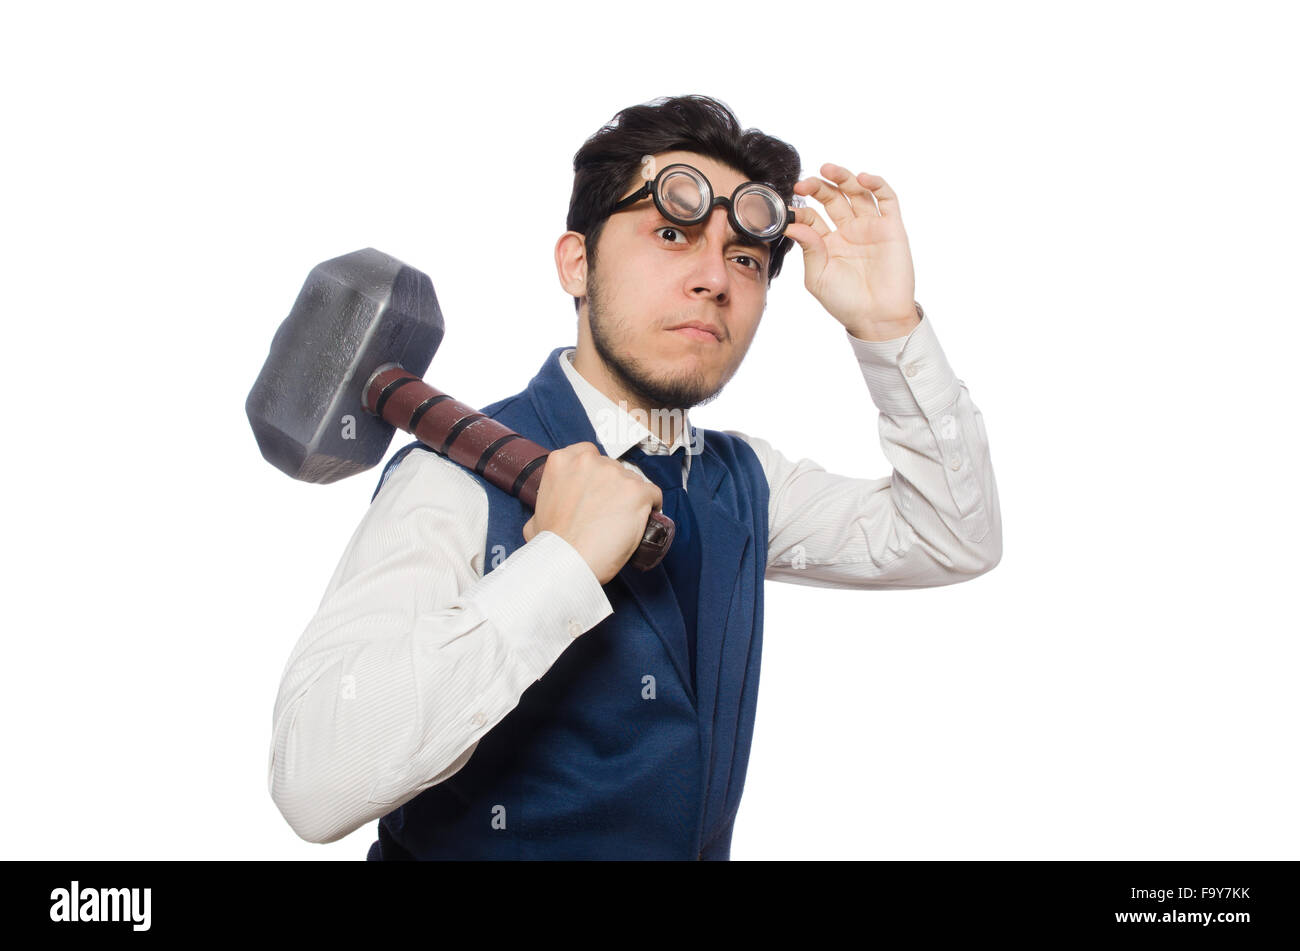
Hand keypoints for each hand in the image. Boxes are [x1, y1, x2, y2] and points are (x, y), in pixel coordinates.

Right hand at [522, 442, 662, 584]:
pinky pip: (654, 495)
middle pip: (613, 469)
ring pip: (634, 481)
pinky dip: (651, 508)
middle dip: (613, 489)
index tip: (598, 493)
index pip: (590, 456)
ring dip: (632, 499)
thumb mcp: (535, 516)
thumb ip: (546, 504)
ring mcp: (615, 474)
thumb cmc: (551, 546)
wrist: (567, 563)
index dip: (596, 477)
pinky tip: (642, 523)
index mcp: (562, 460)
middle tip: (608, 514)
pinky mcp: (637, 491)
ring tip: (623, 523)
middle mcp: (589, 461)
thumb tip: (548, 513)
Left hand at [786, 163, 918, 340]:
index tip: (788, 209)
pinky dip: (876, 184)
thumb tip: (792, 225)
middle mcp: (848, 231)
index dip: (800, 210)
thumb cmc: (846, 302)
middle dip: (818, 187)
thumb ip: (808, 249)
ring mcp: (870, 227)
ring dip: (844, 177)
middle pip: (832, 198)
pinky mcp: (891, 227)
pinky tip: (863, 179)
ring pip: (857, 192)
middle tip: (804, 183)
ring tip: (828, 169)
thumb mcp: (818, 277)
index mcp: (828, 243)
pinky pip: (886, 199)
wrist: (877, 317)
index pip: (812, 217)